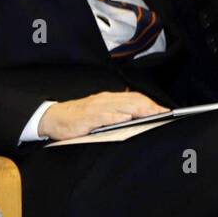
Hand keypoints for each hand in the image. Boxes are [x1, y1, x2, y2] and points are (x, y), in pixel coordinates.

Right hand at [38, 92, 167, 140]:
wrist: (52, 118)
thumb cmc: (77, 118)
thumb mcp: (98, 111)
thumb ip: (114, 109)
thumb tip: (133, 110)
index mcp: (108, 98)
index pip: (134, 97)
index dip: (150, 103)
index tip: (165, 111)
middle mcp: (104, 100)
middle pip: (131, 101)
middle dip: (149, 107)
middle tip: (164, 114)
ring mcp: (96, 108)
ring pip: (121, 106)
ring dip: (138, 110)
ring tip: (152, 114)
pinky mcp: (87, 117)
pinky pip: (104, 116)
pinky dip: (116, 116)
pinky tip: (126, 118)